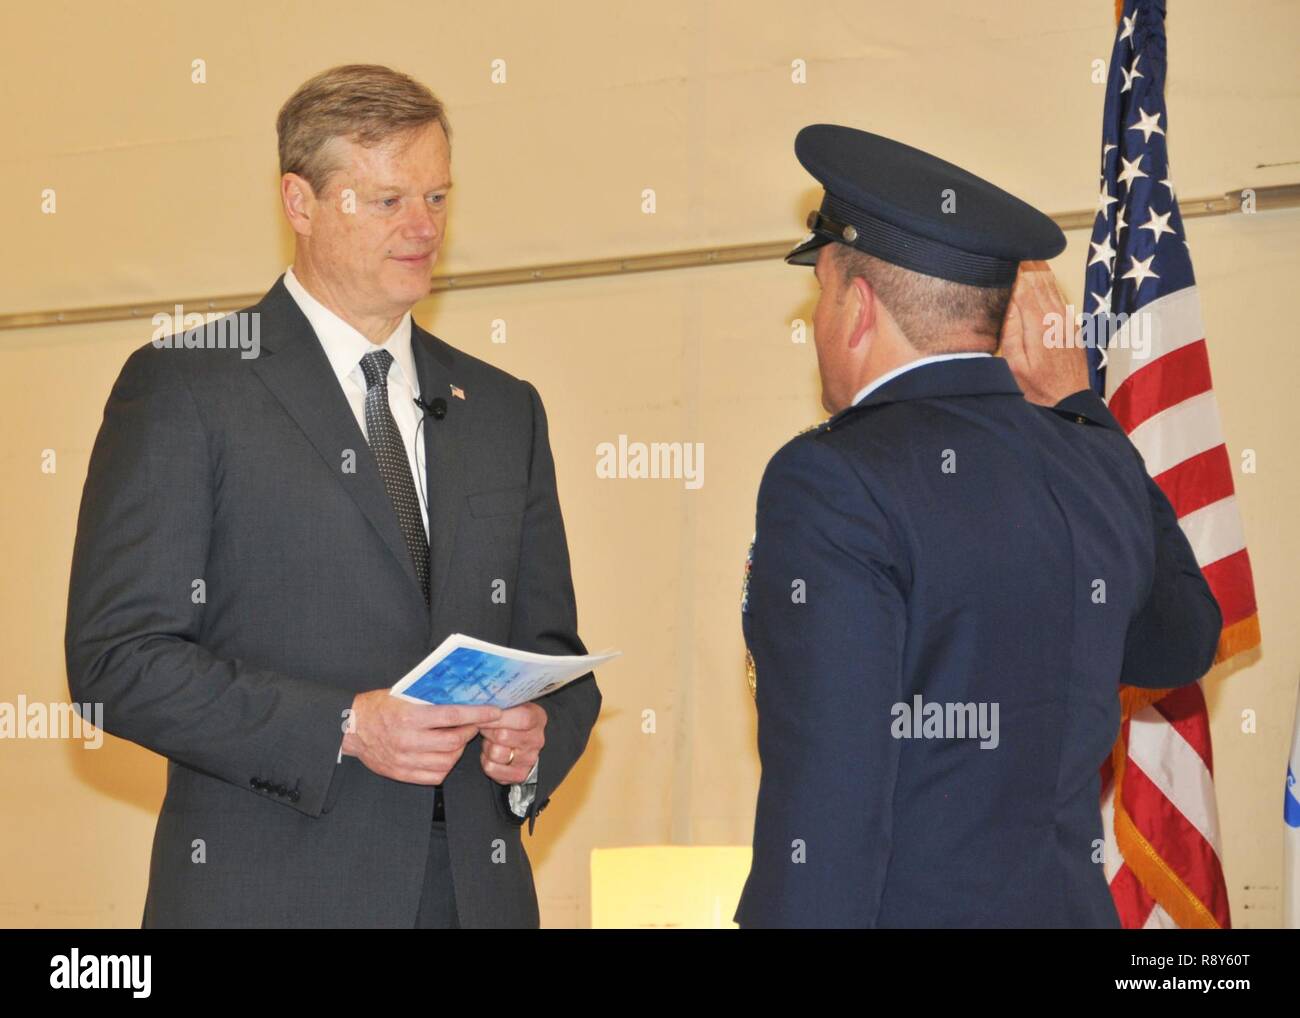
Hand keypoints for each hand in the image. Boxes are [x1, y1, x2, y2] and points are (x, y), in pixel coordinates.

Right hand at [341, 689, 501, 784]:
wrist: (350, 729)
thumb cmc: (378, 707)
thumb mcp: (402, 695)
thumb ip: (429, 698)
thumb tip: (461, 694)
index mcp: (409, 716)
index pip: (453, 716)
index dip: (477, 714)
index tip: (494, 712)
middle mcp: (408, 740)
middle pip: (454, 741)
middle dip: (470, 732)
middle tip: (474, 725)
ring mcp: (405, 760)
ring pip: (447, 761)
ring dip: (459, 750)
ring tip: (459, 739)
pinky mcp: (401, 774)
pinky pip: (434, 776)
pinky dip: (445, 766)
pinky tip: (445, 755)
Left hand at [478, 703, 546, 784]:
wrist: (519, 739)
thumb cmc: (510, 718)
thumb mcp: (510, 705)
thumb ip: (500, 702)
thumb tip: (480, 701)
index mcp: (537, 718)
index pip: (522, 718)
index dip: (498, 717)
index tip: (482, 714)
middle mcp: (537, 740)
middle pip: (503, 736)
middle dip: (487, 730)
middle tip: (484, 727)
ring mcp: (529, 759)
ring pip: (496, 753)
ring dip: (487, 746)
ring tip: (490, 741)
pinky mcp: (519, 774)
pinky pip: (492, 768)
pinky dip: (486, 761)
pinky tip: (490, 754)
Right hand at [999, 260, 1089, 405]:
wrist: (1069, 402)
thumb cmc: (1037, 388)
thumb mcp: (1015, 364)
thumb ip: (1010, 330)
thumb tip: (1006, 299)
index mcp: (1039, 324)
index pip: (1023, 283)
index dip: (1011, 265)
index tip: (998, 250)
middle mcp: (1056, 316)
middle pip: (1038, 277)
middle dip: (1023, 259)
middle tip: (1006, 242)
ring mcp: (1066, 319)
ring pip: (1049, 282)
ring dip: (1035, 264)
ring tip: (1020, 248)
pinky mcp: (1070, 323)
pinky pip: (1057, 293)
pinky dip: (1046, 279)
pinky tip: (1038, 271)